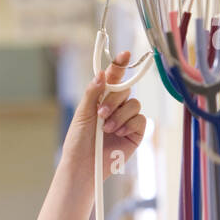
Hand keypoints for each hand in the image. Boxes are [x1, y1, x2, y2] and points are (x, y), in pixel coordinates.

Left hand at [60, 50, 148, 187]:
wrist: (84, 165)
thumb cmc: (78, 141)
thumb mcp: (82, 114)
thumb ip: (93, 93)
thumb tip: (102, 74)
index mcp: (101, 99)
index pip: (113, 78)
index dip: (119, 65)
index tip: (124, 54)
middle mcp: (116, 107)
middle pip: (125, 89)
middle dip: (113, 99)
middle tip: (101, 113)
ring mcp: (126, 119)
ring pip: (134, 104)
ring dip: (120, 114)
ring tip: (107, 128)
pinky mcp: (135, 133)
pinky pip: (140, 119)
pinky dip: (129, 124)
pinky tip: (118, 132)